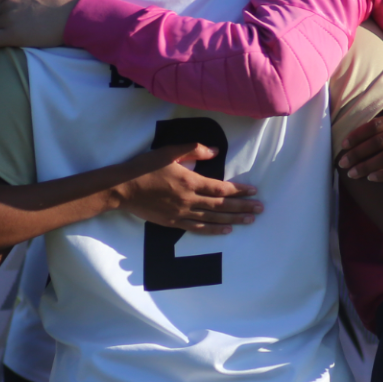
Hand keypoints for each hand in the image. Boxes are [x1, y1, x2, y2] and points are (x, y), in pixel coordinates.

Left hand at [0, 0, 81, 49]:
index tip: (14, 24)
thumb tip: (36, 0)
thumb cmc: (69, 4)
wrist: (76, 15)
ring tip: (7, 45)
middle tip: (12, 37)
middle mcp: (10, 2)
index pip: (0, 3)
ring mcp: (9, 18)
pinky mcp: (12, 34)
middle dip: (0, 26)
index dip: (5, 15)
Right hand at [115, 144, 262, 233]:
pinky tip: (226, 230)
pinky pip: (198, 228)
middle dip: (242, 207)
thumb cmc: (145, 167)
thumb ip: (194, 150)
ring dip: (233, 220)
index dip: (239, 190)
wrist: (122, 188)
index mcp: (190, 181)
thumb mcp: (169, 152)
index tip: (254, 191)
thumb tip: (215, 151)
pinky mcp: (173, 223)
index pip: (221, 187)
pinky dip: (213, 230)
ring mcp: (182, 213)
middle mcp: (189, 199)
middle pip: (221, 205)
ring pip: (213, 218)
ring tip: (249, 221)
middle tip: (260, 209)